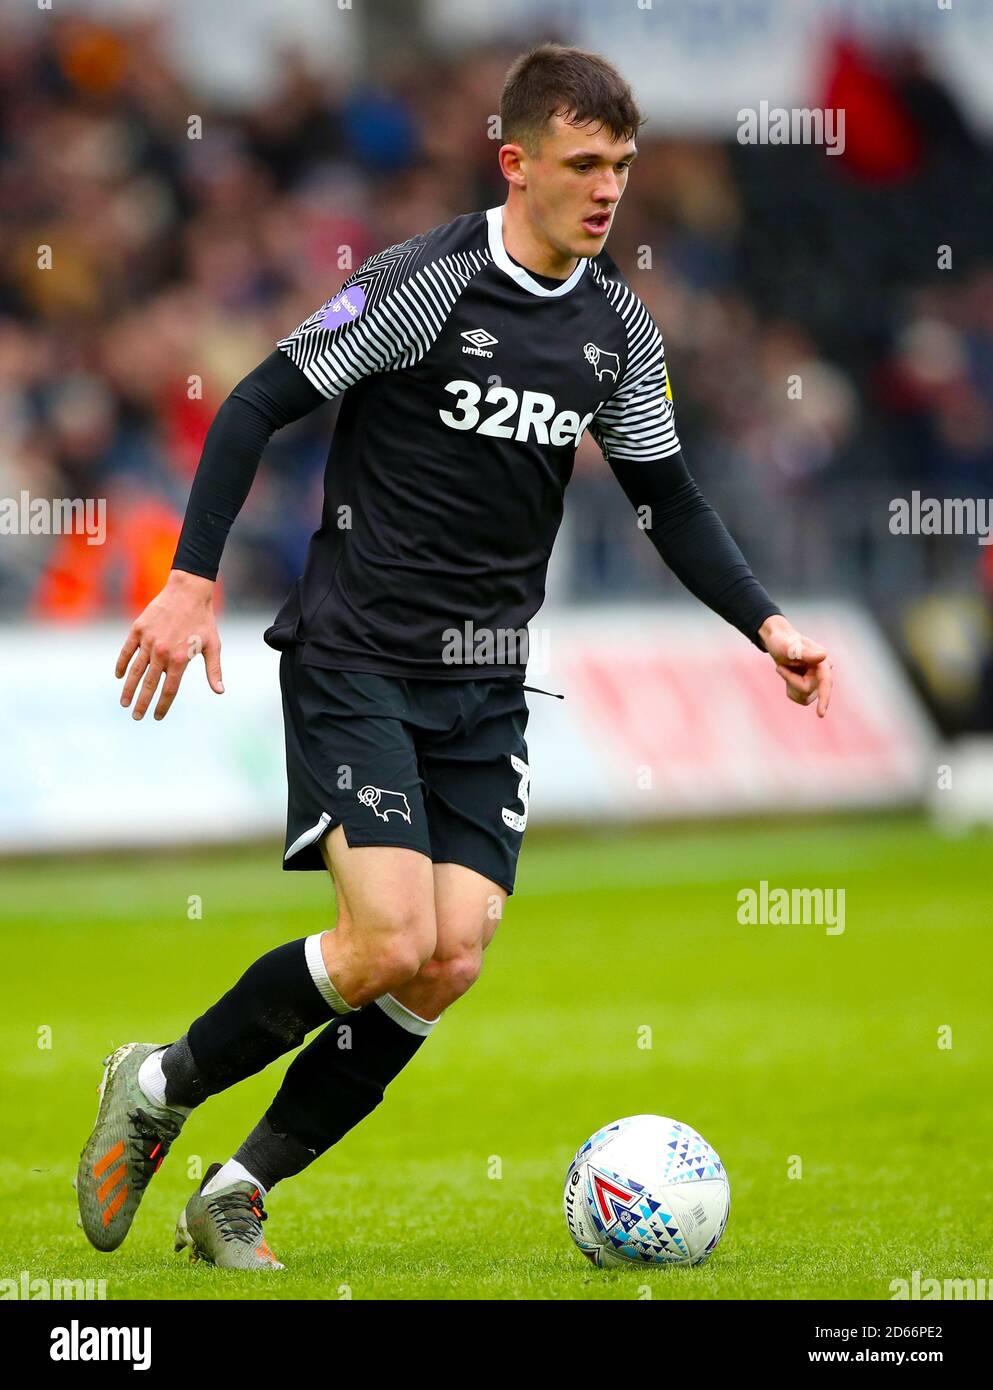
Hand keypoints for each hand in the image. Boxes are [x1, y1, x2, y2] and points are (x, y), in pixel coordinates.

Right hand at [116, 570, 223, 720]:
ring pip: (136, 671)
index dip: (162, 706)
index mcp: (179, 659)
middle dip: (142, 703)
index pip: (169, 690)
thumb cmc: (203, 620)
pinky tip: (119, 676)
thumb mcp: (213, 645)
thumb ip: (214, 670)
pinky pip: (127, 651)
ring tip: (123, 703)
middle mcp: (161, 653)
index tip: (157, 717)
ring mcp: (148, 641)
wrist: (188, 591)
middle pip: (150, 685)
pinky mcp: (138, 629)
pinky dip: (122, 664)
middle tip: (136, 717)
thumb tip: (220, 692)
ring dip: (128, 689)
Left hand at [758, 614, 832, 717]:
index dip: (824, 699)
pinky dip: (791, 690)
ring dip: (790, 686)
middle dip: (790, 681)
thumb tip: (824, 656)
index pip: (825, 683)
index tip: (820, 714)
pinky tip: (788, 676)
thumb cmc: (783, 642)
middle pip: (806, 690)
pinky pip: (800, 698)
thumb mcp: (790, 647)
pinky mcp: (811, 687)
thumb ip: (806, 653)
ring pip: (804, 697)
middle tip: (780, 667)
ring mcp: (817, 681)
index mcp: (822, 662)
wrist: (778, 642)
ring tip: (785, 670)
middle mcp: (823, 673)